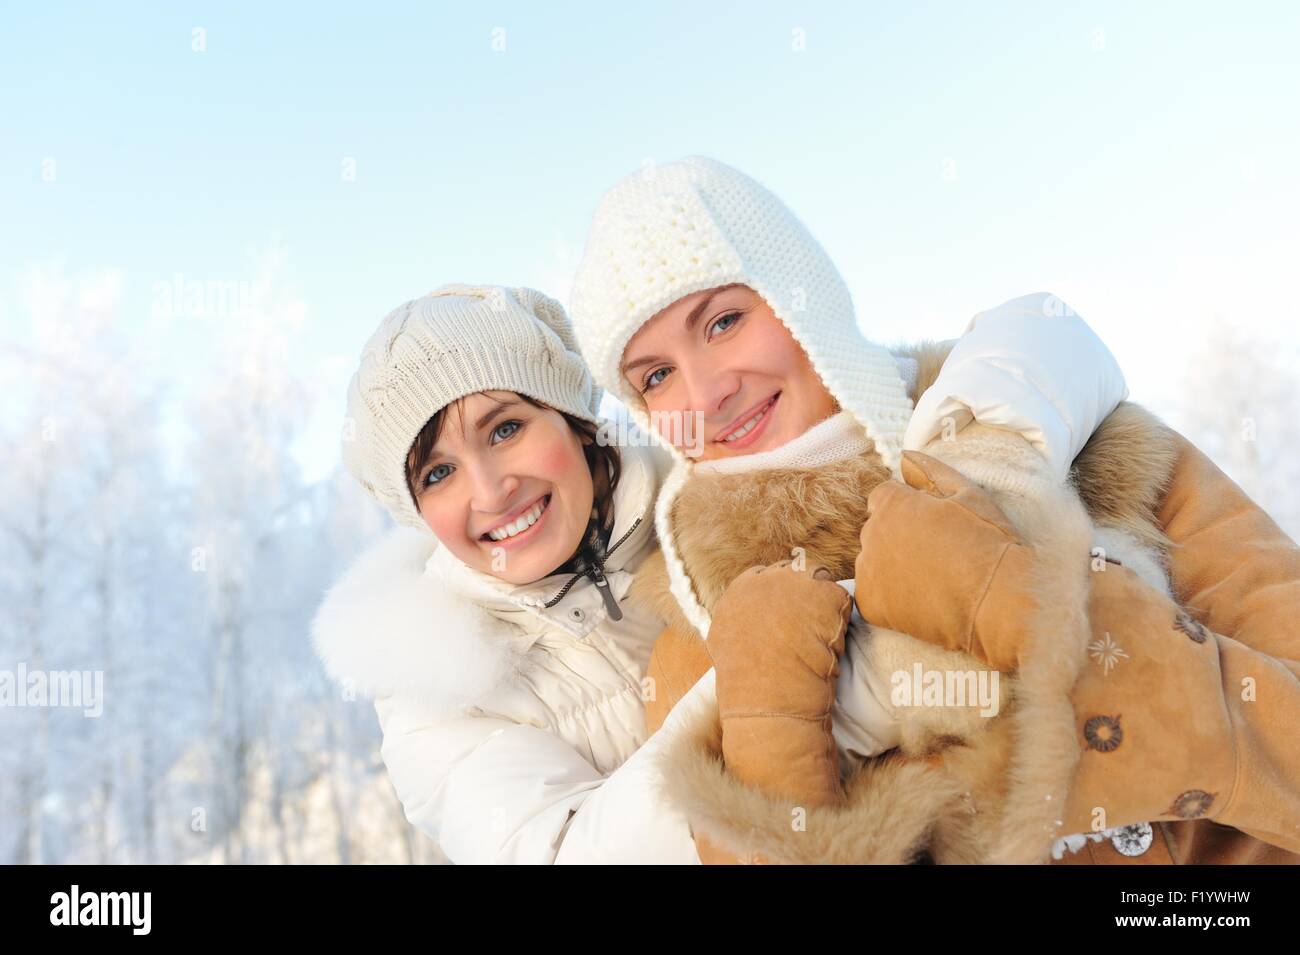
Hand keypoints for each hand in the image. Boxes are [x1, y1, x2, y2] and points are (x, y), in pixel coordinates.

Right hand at [706, 559, 852, 806]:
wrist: (769, 699)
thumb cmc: (746, 684)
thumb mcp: (724, 643)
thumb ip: (738, 618)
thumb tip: (752, 615)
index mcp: (740, 589)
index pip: (766, 574)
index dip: (782, 595)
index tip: (790, 614)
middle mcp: (767, 579)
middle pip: (795, 571)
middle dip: (806, 593)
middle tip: (812, 626)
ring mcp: (798, 584)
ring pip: (821, 580)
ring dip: (825, 605)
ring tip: (820, 639)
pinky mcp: (827, 594)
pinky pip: (843, 600)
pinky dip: (842, 621)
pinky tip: (830, 645)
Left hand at [853, 450, 1038, 670]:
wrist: (999, 601)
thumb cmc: (989, 543)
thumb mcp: (968, 494)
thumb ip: (930, 472)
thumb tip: (904, 457)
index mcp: (891, 503)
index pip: (884, 497)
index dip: (911, 510)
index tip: (935, 527)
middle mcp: (871, 533)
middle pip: (877, 529)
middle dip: (899, 535)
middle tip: (938, 554)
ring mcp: (868, 570)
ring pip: (873, 561)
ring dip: (893, 566)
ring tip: (932, 578)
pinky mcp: (870, 603)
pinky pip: (871, 593)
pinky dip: (889, 597)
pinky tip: (921, 598)